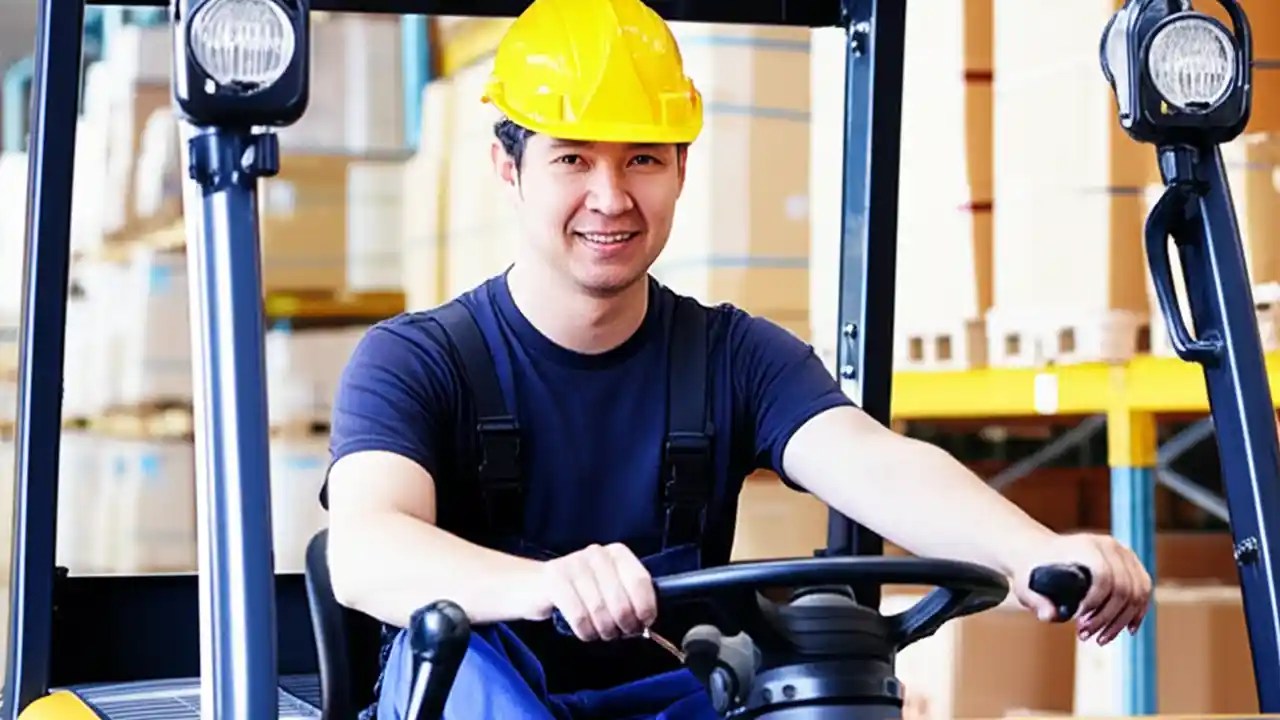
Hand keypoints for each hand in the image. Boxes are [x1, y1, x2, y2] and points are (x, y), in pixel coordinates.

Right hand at [528, 543, 657, 641]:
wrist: (537, 586)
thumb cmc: (582, 591)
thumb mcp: (610, 587)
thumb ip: (630, 599)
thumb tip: (646, 622)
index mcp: (618, 553)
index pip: (640, 581)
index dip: (645, 608)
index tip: (644, 624)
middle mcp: (597, 554)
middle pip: (621, 601)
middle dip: (625, 626)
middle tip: (620, 633)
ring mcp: (575, 564)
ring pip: (600, 611)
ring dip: (604, 631)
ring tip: (602, 632)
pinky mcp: (555, 580)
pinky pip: (579, 616)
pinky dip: (586, 631)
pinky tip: (586, 632)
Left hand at [1010, 532, 1151, 645]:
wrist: (1041, 552)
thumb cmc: (1032, 570)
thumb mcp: (1025, 585)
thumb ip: (1035, 600)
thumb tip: (1049, 616)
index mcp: (1085, 545)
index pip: (1103, 576)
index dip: (1096, 604)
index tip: (1079, 622)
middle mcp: (1109, 545)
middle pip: (1123, 588)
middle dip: (1107, 618)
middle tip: (1087, 637)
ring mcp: (1123, 552)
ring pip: (1137, 592)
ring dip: (1121, 621)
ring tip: (1100, 638)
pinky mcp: (1131, 562)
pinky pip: (1144, 590)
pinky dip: (1138, 611)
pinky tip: (1129, 629)